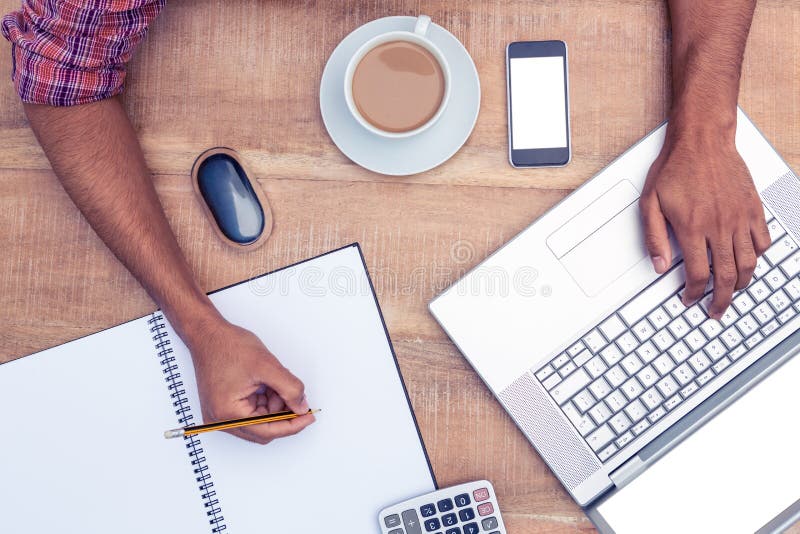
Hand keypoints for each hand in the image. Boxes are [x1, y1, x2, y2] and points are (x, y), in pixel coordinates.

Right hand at [185, 317, 314, 443]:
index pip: (267, 431)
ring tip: (277, 384)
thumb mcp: (268, 366)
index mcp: (228, 414)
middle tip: (299, 399)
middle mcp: (220, 420)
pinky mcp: (223, 407)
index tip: (309, 417)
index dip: (292, 425)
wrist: (208, 334)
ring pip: (258, 421)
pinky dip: (264, 402)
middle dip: (283, 414)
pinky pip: (250, 413)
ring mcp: (220, 415)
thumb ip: (289, 389)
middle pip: (263, 429)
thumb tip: (301, 407)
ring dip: (273, 406)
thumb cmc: (228, 345)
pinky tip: (268, 385)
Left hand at [639, 127, 770, 318]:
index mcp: (692, 228)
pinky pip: (763, 240)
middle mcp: (719, 226)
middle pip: (726, 275)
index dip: (694, 293)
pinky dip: (759, 256)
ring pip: (748, 262)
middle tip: (716, 311)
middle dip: (721, 299)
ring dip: (742, 283)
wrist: (702, 140)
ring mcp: (740, 217)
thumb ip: (653, 237)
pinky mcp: (753, 208)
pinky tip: (749, 261)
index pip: (698, 274)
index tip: (690, 300)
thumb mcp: (649, 203)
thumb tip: (659, 265)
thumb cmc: (675, 167)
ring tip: (734, 292)